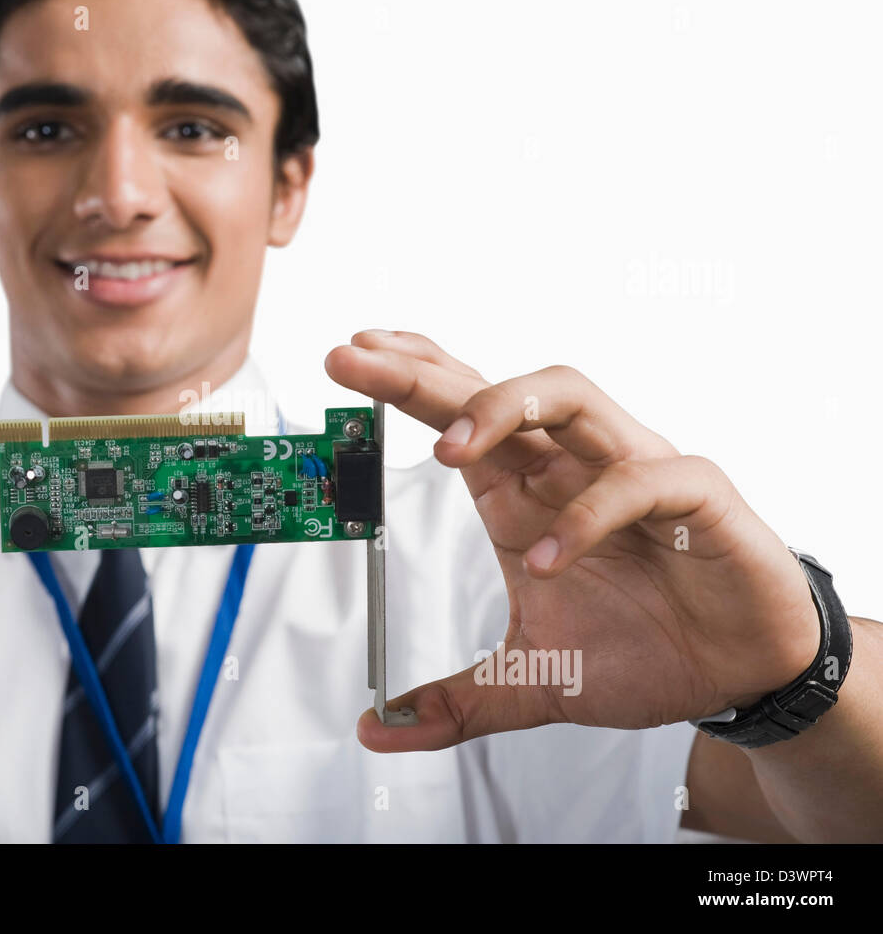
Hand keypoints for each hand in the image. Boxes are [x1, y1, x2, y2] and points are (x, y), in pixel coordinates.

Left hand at [324, 330, 821, 751]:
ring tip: (446, 451)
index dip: (408, 380)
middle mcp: (573, 466)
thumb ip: (456, 702)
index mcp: (526, 491)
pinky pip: (641, 479)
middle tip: (360, 362)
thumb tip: (376, 727)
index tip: (349, 361)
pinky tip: (548, 560)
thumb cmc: (646, 649)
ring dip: (503, 409)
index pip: (459, 415)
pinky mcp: (698, 495)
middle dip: (423, 375)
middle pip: (494, 391)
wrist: (740, 674)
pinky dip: (590, 514)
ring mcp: (635, 470)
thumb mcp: (531, 681)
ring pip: (569, 396)